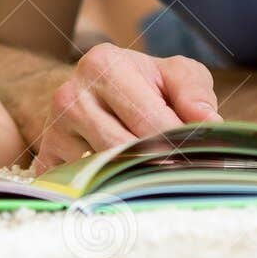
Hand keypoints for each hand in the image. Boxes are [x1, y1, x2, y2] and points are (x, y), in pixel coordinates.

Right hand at [32, 43, 220, 172]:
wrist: (100, 90)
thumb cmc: (146, 83)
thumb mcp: (176, 74)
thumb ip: (195, 91)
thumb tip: (209, 122)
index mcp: (103, 64)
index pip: (149, 120)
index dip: (181, 145)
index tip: (204, 161)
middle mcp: (70, 93)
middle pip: (123, 150)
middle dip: (160, 166)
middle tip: (187, 177)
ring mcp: (53, 128)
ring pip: (103, 172)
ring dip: (135, 181)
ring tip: (160, 180)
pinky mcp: (47, 158)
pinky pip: (81, 188)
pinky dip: (106, 193)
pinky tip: (127, 189)